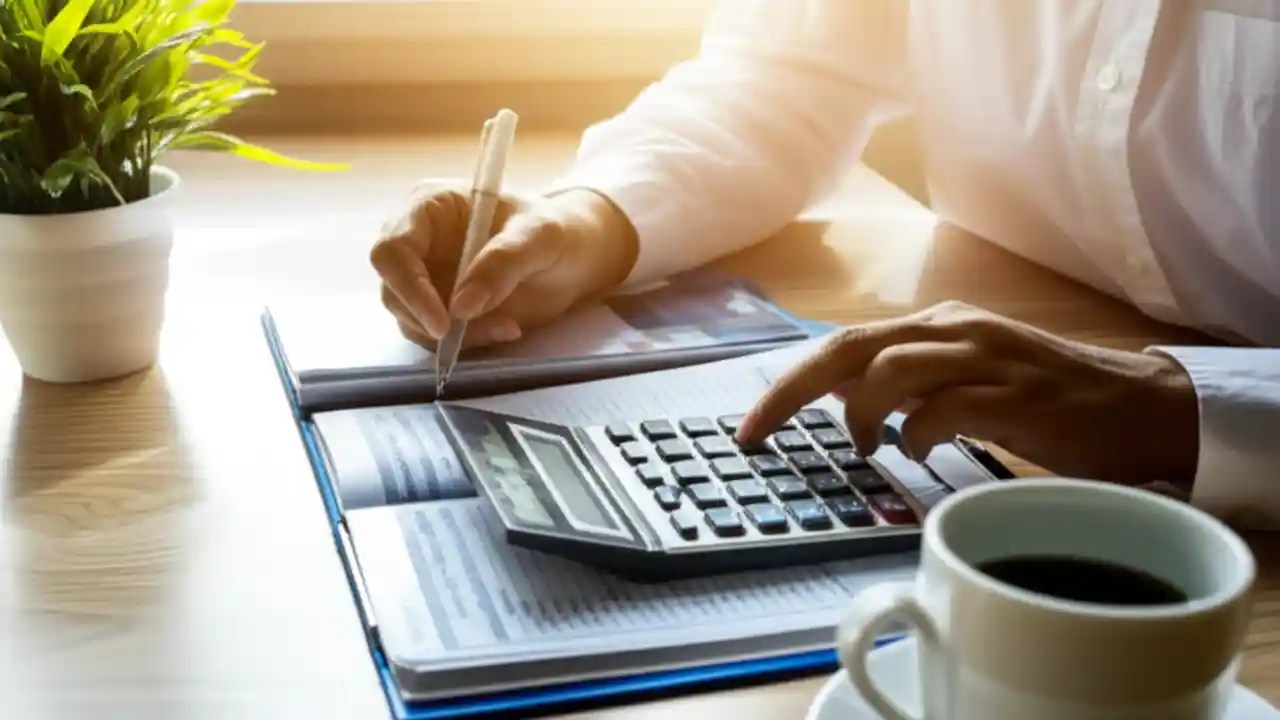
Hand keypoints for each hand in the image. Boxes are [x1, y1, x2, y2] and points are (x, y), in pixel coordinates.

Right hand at [370, 184, 636, 348]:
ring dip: (454, 336)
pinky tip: (505, 329)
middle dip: (429, 319)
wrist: (575, 256)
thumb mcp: (539, 237)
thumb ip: (502, 263)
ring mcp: (426, 277)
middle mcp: (419, 242)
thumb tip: (462, 307)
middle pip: (392, 290)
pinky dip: (466, 343)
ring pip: (411, 319)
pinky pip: (435, 336)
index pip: (392, 249)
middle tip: (476, 332)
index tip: (442, 323)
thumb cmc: (555, 231)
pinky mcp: (440, 308)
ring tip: (507, 327)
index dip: (408, 287)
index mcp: (431, 207)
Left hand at [737, 302, 1199, 484]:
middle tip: (756, 432)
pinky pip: (942, 408)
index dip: (788, 382)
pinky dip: (916, 435)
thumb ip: (909, 385)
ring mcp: (985, 358)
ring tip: (866, 446)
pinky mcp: (1014, 395)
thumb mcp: (965, 380)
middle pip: (848, 348)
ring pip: (888, 370)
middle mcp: (955, 329)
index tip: (751, 423)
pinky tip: (919, 453)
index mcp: (938, 325)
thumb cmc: (1045, 400)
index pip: (843, 343)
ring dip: (860, 414)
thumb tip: (843, 400)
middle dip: (790, 392)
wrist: (1138, 407)